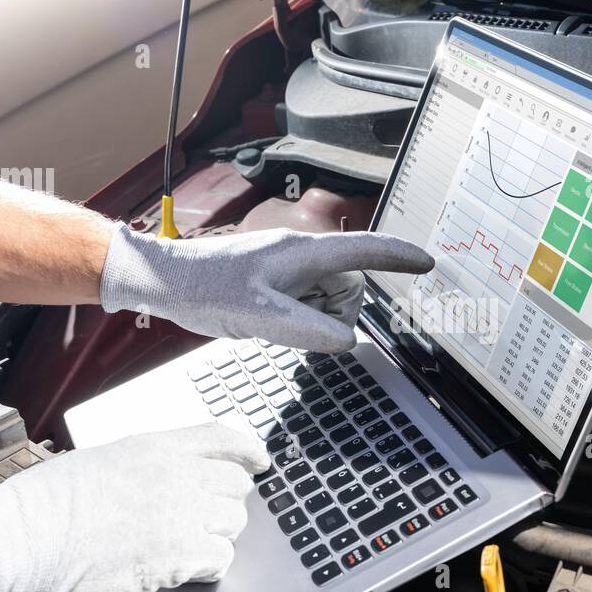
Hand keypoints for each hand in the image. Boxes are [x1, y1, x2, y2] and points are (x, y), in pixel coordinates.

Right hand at [0, 421, 269, 591]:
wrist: (23, 540)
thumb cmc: (47, 504)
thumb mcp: (103, 461)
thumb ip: (145, 465)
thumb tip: (169, 479)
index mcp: (156, 446)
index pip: (222, 438)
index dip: (247, 450)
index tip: (260, 461)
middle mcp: (177, 474)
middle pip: (235, 485)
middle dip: (225, 502)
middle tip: (205, 519)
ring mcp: (182, 514)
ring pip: (233, 523)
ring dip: (217, 535)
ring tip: (187, 545)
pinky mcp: (178, 555)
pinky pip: (221, 559)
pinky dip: (209, 566)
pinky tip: (187, 568)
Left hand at [99, 225, 433, 351]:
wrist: (164, 280)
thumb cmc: (204, 289)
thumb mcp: (258, 316)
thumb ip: (308, 330)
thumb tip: (348, 341)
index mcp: (303, 252)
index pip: (364, 250)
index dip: (399, 257)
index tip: (427, 263)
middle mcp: (300, 254)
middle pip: (348, 286)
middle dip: (336, 312)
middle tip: (295, 326)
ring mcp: (287, 266)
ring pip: (327, 298)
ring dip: (314, 318)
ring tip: (273, 322)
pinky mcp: (275, 279)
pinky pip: (306, 301)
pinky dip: (299, 317)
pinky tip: (267, 321)